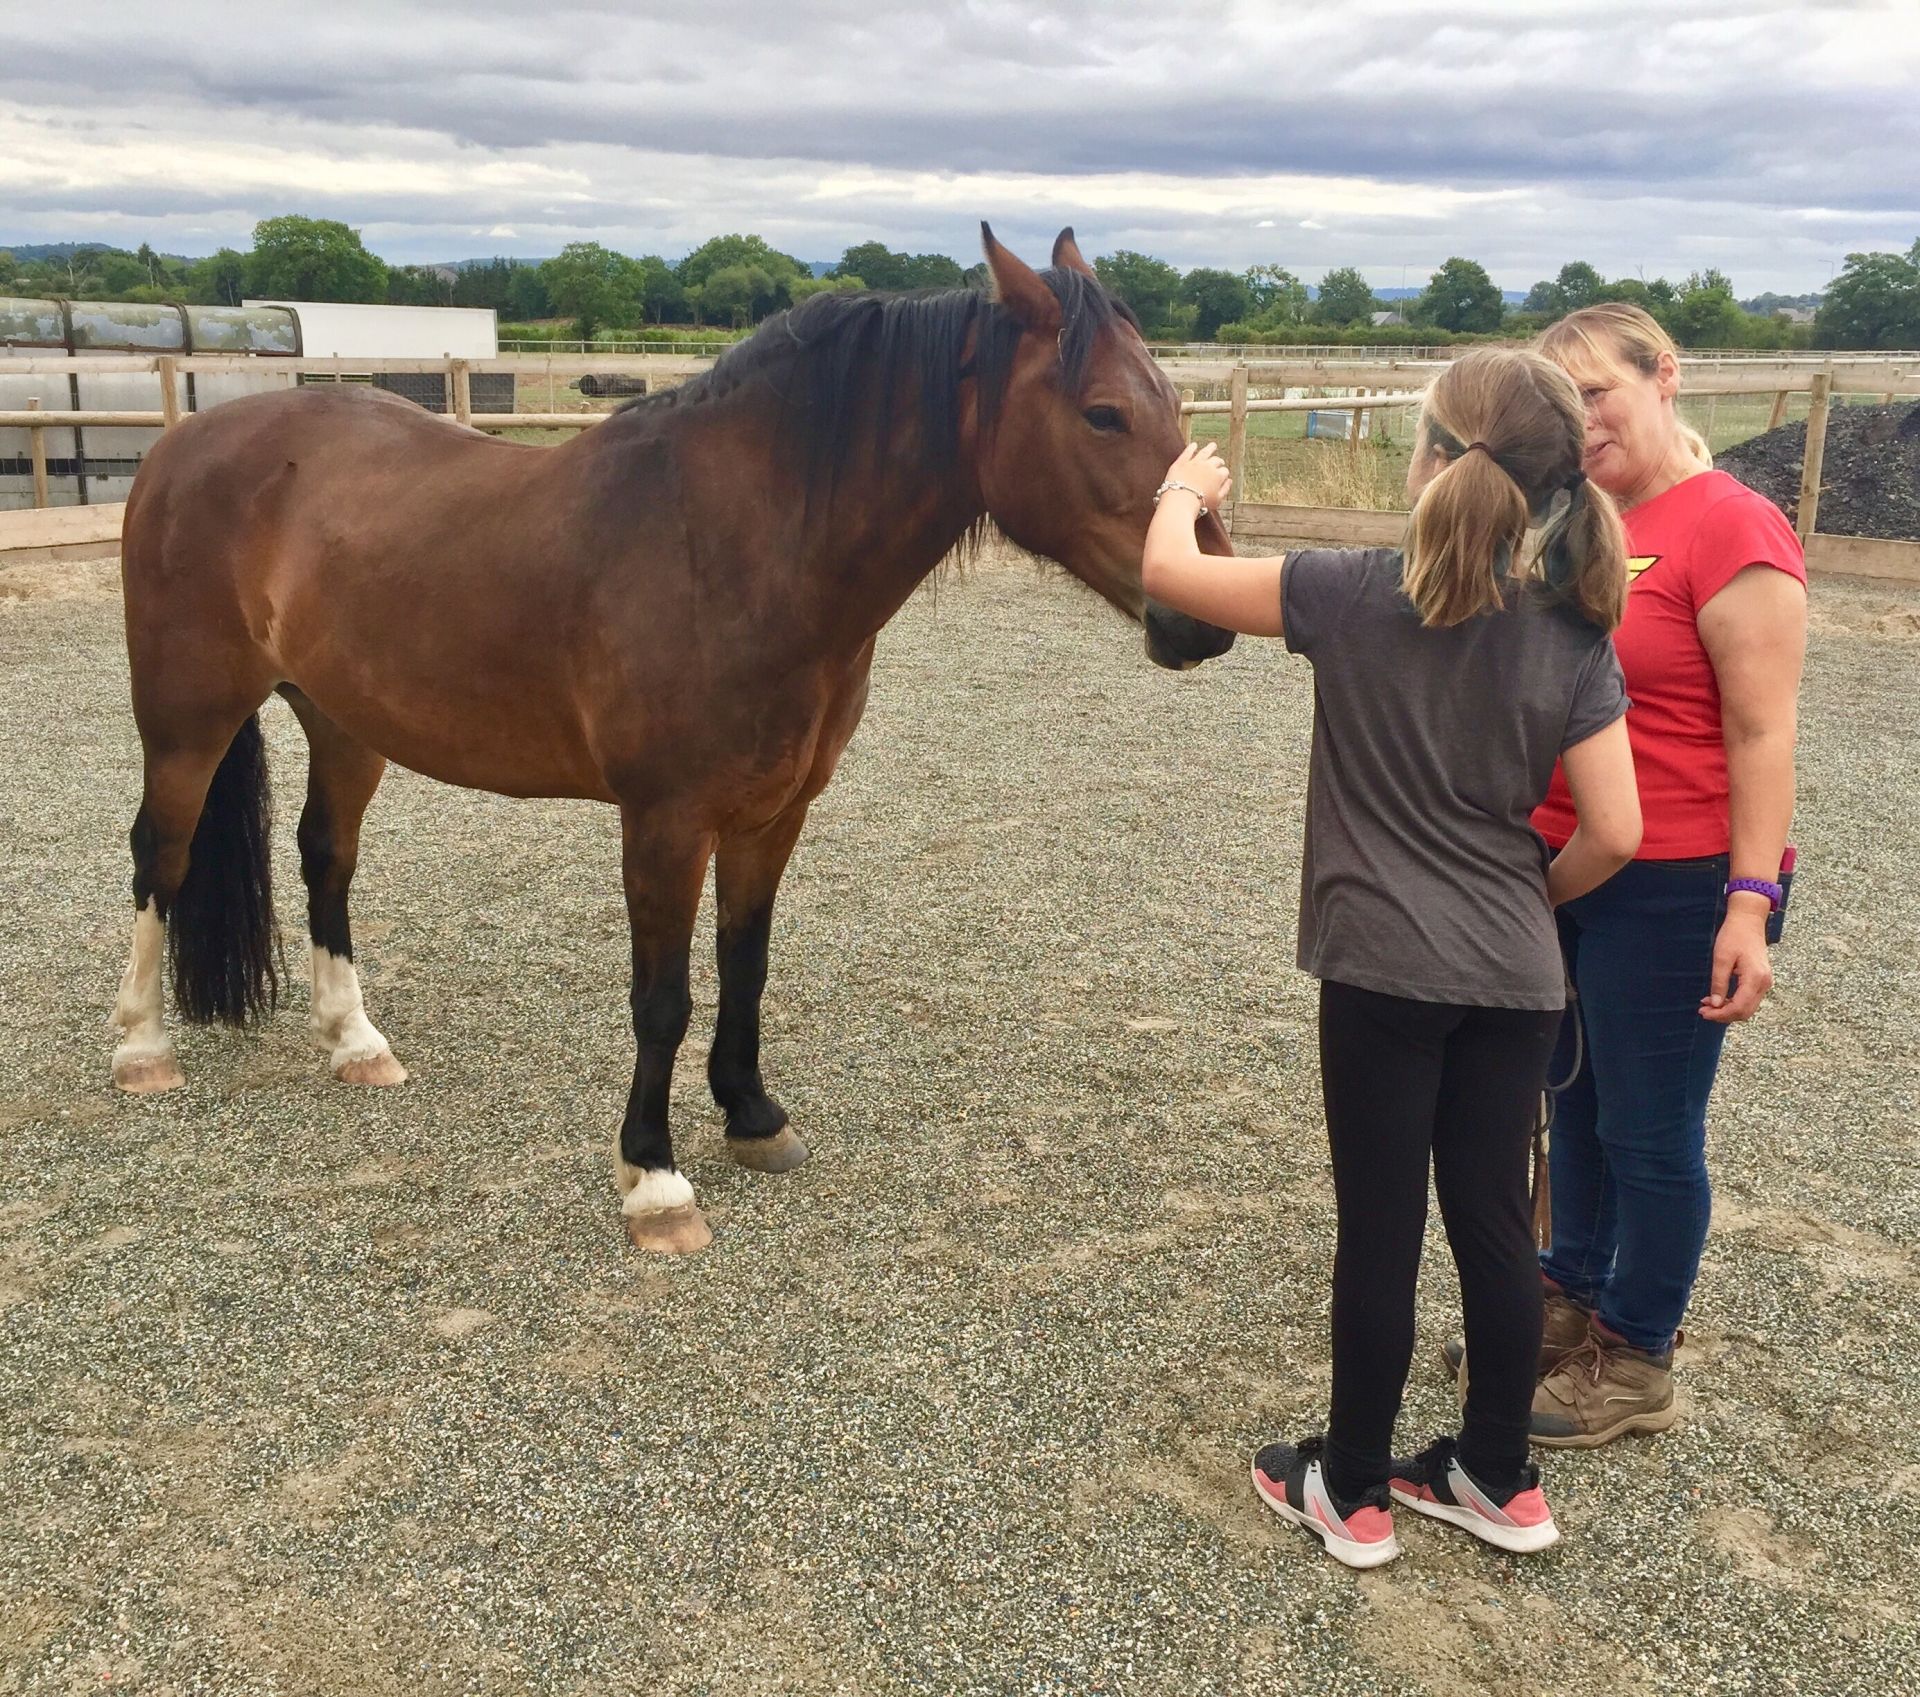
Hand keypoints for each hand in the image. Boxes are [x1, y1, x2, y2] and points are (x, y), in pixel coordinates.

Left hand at [1162, 442, 1231, 510]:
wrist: (1182, 500)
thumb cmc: (1200, 503)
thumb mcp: (1217, 500)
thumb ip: (1225, 489)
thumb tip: (1229, 481)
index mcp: (1218, 476)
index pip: (1224, 471)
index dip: (1223, 473)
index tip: (1222, 475)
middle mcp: (1208, 466)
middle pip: (1216, 460)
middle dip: (1219, 461)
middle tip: (1220, 461)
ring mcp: (1195, 462)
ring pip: (1204, 452)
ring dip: (1210, 448)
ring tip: (1213, 445)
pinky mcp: (1182, 462)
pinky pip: (1188, 452)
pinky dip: (1192, 447)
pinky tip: (1194, 445)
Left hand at [1700, 905, 1773, 1023]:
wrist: (1748, 921)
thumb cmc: (1733, 935)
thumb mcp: (1721, 958)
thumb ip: (1719, 982)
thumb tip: (1715, 1004)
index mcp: (1755, 978)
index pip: (1739, 1007)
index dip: (1720, 1014)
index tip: (1702, 1012)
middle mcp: (1764, 983)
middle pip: (1745, 1011)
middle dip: (1724, 1015)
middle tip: (1703, 1010)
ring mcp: (1765, 982)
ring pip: (1748, 1007)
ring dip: (1728, 1010)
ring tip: (1708, 1004)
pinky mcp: (1761, 980)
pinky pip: (1749, 999)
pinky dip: (1734, 1002)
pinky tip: (1718, 998)